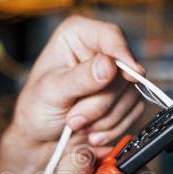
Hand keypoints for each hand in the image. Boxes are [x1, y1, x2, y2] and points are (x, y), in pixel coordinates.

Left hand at [10, 15, 146, 148]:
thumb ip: (80, 78)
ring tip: (77, 125)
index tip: (130, 76)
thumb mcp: (52, 91)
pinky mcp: (123, 97)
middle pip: (123, 71)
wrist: (40, 138)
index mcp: (77, 35)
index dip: (122, 54)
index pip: (110, 35)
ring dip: (104, 118)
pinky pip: (134, 110)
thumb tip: (108, 65)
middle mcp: (98, 51)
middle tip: (73, 118)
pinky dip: (113, 126)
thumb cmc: (37, 107)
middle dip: (99, 103)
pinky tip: (92, 131)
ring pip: (131, 94)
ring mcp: (113, 75)